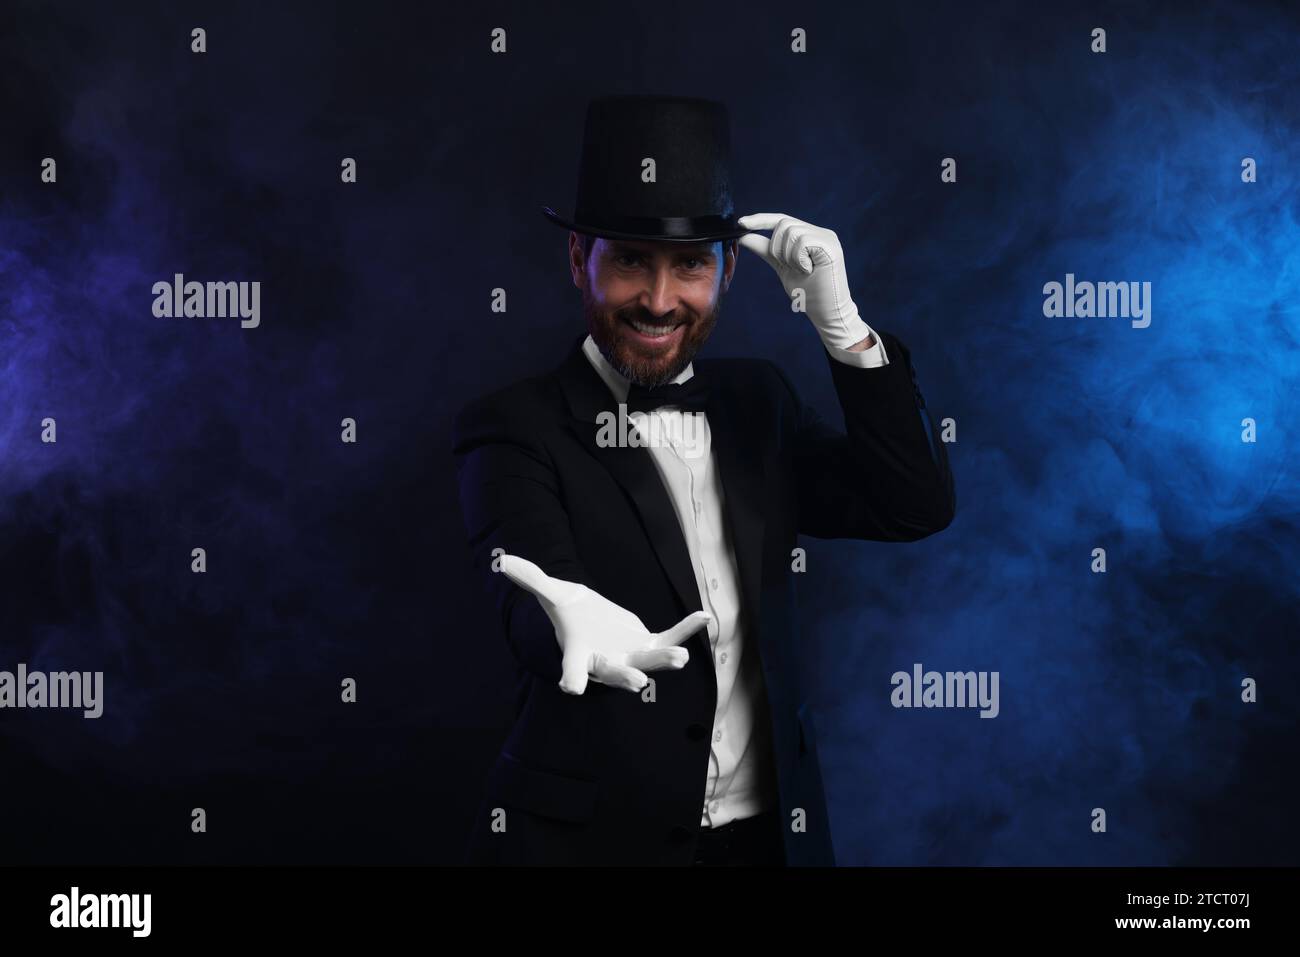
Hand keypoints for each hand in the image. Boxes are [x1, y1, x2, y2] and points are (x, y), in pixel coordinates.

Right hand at [499, 553, 710, 695]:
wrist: (591, 619)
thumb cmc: (570, 612)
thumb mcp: (553, 594)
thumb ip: (532, 580)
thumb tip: (502, 561)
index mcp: (579, 652)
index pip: (573, 669)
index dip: (573, 678)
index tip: (570, 688)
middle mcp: (606, 660)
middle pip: (615, 672)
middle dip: (626, 677)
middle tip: (638, 683)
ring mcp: (630, 655)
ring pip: (648, 661)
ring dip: (664, 660)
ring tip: (681, 658)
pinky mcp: (648, 644)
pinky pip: (669, 638)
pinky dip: (685, 630)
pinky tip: (703, 618)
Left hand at [737, 213, 871, 351]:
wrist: (825, 312)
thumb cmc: (807, 292)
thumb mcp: (781, 266)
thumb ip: (766, 250)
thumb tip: (744, 237)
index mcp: (809, 235)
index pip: (781, 219)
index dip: (760, 220)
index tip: (741, 223)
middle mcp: (819, 232)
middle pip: (783, 224)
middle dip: (777, 248)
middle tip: (790, 267)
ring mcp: (827, 238)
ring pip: (791, 232)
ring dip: (788, 255)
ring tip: (802, 270)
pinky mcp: (830, 246)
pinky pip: (802, 242)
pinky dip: (799, 259)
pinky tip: (809, 270)